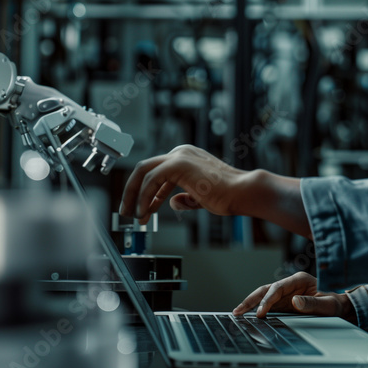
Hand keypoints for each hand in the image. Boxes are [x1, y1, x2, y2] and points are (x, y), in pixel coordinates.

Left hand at [119, 145, 245, 223]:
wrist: (241, 192)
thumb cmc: (228, 194)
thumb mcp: (200, 197)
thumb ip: (185, 198)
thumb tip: (172, 202)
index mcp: (186, 157)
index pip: (156, 173)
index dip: (146, 194)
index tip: (141, 210)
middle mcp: (181, 152)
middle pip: (144, 169)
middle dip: (132, 191)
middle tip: (127, 211)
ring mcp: (179, 155)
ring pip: (143, 172)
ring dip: (134, 195)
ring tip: (133, 215)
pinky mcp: (178, 164)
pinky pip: (151, 180)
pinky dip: (144, 197)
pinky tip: (145, 212)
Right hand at [232, 271, 357, 323]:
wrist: (340, 307)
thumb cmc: (335, 304)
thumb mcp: (327, 305)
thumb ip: (312, 303)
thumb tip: (294, 302)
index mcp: (300, 280)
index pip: (278, 288)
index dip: (268, 299)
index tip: (261, 312)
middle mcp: (290, 285)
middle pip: (267, 289)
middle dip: (251, 300)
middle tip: (238, 311)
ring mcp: (287, 293)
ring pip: (264, 296)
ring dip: (251, 304)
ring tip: (237, 313)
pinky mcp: (285, 303)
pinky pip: (269, 305)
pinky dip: (258, 310)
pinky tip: (248, 316)